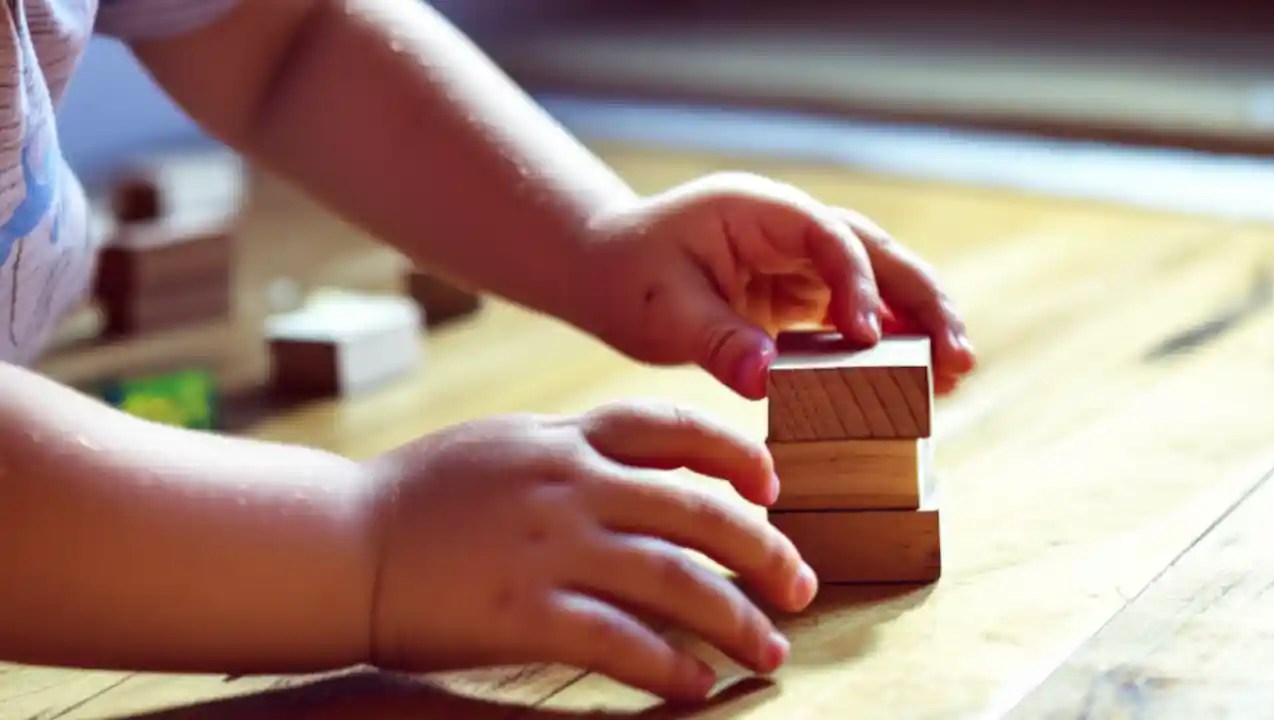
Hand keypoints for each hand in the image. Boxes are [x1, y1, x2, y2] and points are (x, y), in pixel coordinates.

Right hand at [361, 401, 816, 700]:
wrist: (338, 541)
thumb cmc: (415, 495)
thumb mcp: (499, 444)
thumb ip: (568, 448)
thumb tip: (632, 463)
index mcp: (562, 438)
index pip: (672, 429)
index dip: (735, 454)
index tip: (773, 486)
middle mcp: (569, 486)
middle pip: (698, 512)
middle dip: (763, 551)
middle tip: (800, 584)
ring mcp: (549, 548)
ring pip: (676, 581)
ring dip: (736, 619)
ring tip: (771, 650)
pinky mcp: (525, 614)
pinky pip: (621, 643)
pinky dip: (670, 667)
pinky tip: (697, 686)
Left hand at [576, 172, 976, 397]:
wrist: (608, 270)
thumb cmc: (628, 278)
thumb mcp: (660, 310)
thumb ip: (715, 339)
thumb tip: (764, 380)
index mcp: (759, 211)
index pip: (830, 238)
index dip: (858, 285)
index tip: (868, 339)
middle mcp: (792, 227)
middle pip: (876, 254)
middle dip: (921, 302)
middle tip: (957, 355)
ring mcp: (802, 259)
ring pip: (879, 281)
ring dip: (919, 321)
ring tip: (958, 370)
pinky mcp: (802, 293)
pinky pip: (857, 312)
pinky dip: (890, 340)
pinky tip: (920, 375)